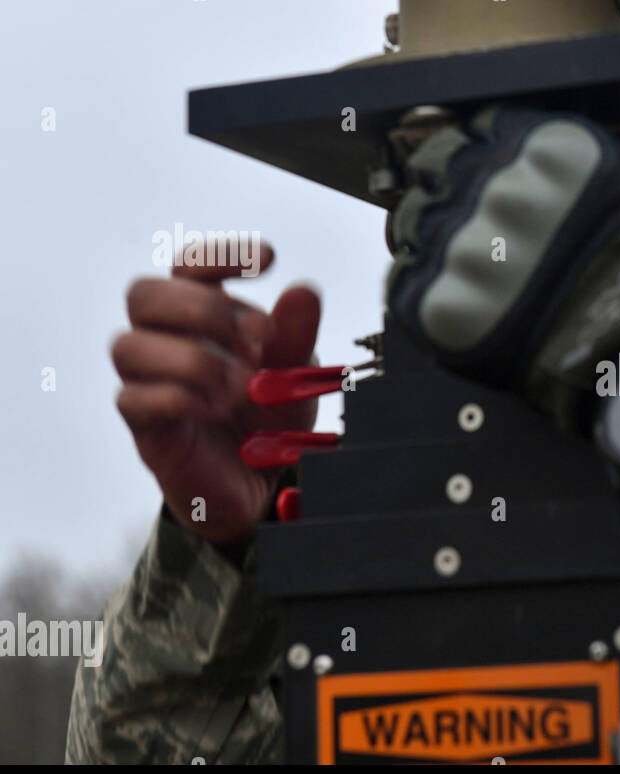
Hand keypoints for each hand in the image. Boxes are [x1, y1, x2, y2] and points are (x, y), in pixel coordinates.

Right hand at [113, 241, 320, 544]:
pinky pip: (134, 399)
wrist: (260, 486)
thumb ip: (297, 336)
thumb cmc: (268, 419)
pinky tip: (218, 409)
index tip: (270, 260)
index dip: (220, 254)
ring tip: (241, 387)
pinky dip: (181, 398)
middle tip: (259, 340)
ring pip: (129, 345)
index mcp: (201, 319)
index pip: (188, 265)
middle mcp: (166, 343)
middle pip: (143, 294)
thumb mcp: (294, 376)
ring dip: (195, 360)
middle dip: (205, 309)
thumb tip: (303, 291)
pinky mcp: (146, 427)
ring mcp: (149, 383)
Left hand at [384, 105, 619, 433]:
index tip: (488, 173)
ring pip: (411, 223)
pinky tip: (463, 302)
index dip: (482, 153)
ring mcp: (464, 249)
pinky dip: (427, 290)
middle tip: (476, 227)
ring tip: (474, 273)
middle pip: (435, 167)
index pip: (481, 126)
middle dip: (449, 190)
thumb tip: (536, 157)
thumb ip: (571, 161)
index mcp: (546, 150)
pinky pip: (405, 282)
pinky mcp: (437, 305)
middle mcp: (499, 191)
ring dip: (433, 241)